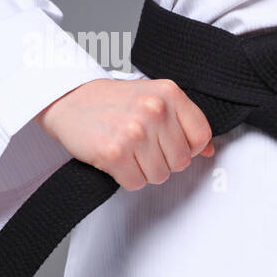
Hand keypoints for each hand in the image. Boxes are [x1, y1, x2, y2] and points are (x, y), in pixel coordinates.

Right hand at [35, 78, 214, 191]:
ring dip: (144, 170)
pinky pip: (136, 183)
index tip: (171, 144)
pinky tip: (117, 159)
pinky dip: (126, 178)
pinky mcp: (114, 153)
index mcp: (169, 93)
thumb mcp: (154, 98)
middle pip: (181, 161)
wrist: (66, 98)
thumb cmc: (112, 101)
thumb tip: (209, 151)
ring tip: (129, 151)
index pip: (202, 137)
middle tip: (143, 146)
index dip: (189, 148)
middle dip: (164, 160)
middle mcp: (154, 110)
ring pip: (160, 176)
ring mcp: (134, 132)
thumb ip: (184, 121)